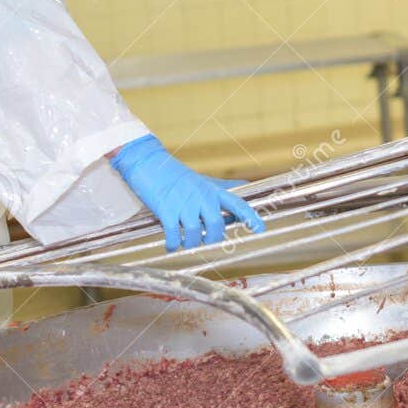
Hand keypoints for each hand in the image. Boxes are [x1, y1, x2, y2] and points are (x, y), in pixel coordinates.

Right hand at [110, 135, 265, 250]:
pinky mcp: (165, 209)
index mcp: (211, 190)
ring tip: (185, 243)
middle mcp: (200, 196)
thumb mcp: (201, 179)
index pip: (236, 203)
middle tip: (204, 241)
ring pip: (195, 233)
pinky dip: (173, 244)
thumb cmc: (173, 173)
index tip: (260, 229)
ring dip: (191, 244)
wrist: (147, 162)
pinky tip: (171, 245)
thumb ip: (220, 187)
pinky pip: (174, 235)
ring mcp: (183, 203)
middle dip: (212, 239)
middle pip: (216, 226)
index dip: (250, 217)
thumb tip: (242, 186)